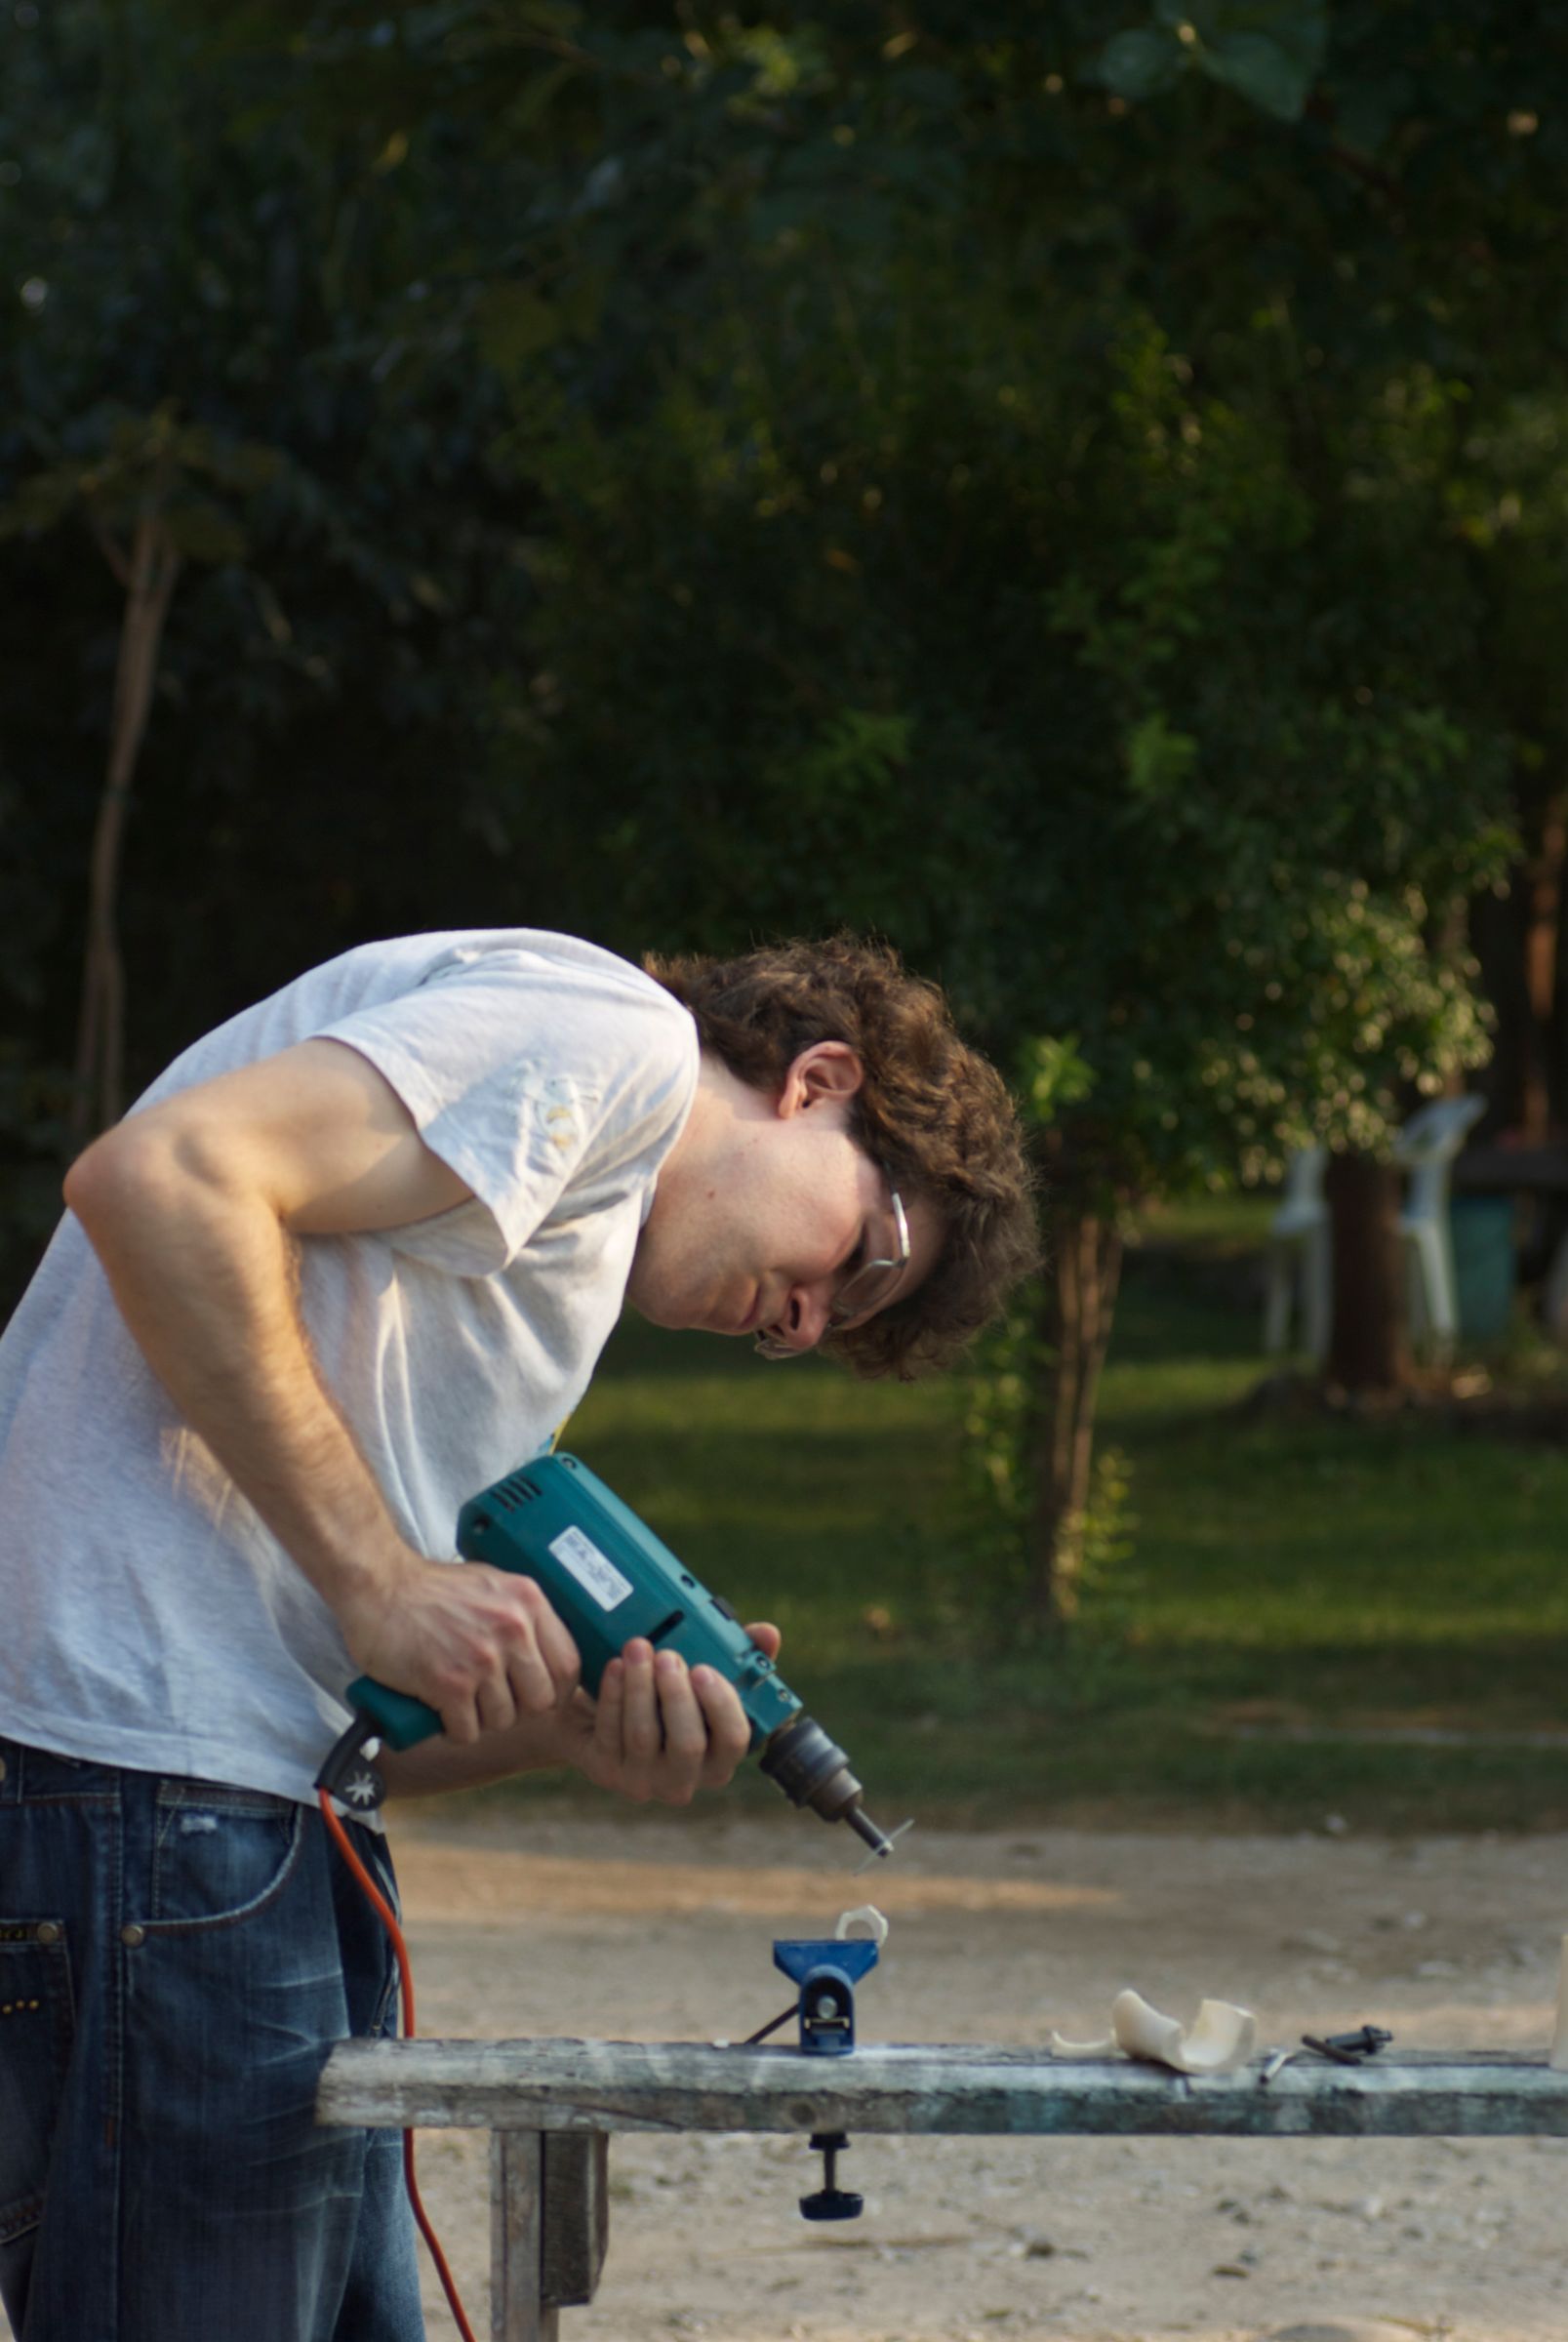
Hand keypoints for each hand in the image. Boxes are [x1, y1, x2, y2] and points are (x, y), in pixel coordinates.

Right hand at [340, 1554, 581, 1744]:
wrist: (379, 1587)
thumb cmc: (431, 1588)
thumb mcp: (492, 1585)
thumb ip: (522, 1613)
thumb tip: (546, 1651)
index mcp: (528, 1602)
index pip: (570, 1664)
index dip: (557, 1690)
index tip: (538, 1696)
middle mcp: (512, 1629)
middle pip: (541, 1700)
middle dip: (519, 1709)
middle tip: (492, 1702)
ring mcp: (482, 1657)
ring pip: (504, 1719)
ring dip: (482, 1721)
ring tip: (461, 1703)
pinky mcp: (449, 1683)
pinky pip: (467, 1730)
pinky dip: (454, 1730)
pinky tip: (442, 1713)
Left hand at [557, 1624, 782, 1805]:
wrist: (606, 1717)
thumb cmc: (667, 1695)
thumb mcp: (703, 1676)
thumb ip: (740, 1655)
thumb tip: (768, 1634)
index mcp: (719, 1757)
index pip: (734, 1740)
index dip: (721, 1704)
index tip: (703, 1669)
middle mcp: (685, 1778)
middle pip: (688, 1744)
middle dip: (676, 1694)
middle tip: (667, 1655)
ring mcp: (644, 1781)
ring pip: (644, 1736)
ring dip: (640, 1686)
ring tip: (637, 1648)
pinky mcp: (607, 1772)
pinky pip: (610, 1734)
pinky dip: (613, 1695)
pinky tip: (614, 1667)